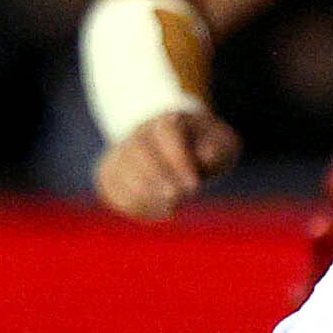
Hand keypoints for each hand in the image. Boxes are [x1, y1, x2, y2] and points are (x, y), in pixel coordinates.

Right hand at [95, 106, 243, 221]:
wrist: (181, 150)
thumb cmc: (207, 149)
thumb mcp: (221, 144)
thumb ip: (217, 149)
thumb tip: (204, 156)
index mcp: (169, 120)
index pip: (166, 133)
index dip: (178, 160)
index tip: (195, 186)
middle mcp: (140, 133)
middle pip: (138, 150)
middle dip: (157, 176)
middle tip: (177, 197)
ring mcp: (122, 152)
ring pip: (120, 171)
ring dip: (144, 194)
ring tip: (171, 207)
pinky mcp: (111, 174)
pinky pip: (113, 191)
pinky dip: (134, 205)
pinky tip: (159, 212)